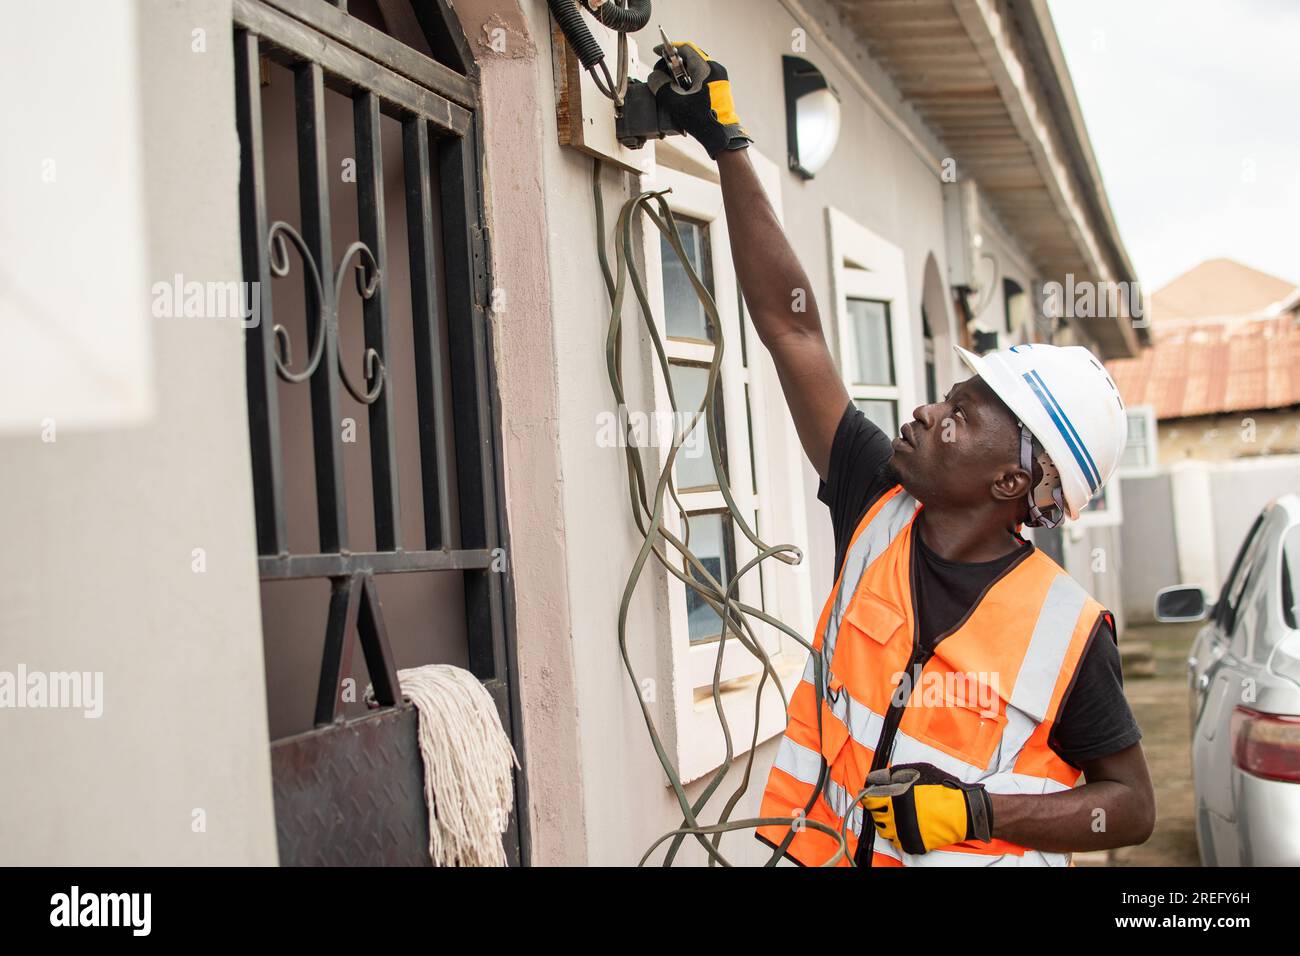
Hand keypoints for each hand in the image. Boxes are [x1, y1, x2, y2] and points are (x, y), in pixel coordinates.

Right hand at [648, 40, 752, 158]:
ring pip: (695, 68)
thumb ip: (661, 85)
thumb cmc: (702, 120)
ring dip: (680, 72)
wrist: (722, 137)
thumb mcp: (675, 102)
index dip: (669, 48)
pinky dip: (688, 79)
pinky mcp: (719, 88)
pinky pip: (701, 77)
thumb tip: (655, 76)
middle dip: (673, 62)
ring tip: (669, 83)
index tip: (657, 51)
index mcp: (707, 69)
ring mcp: (719, 79)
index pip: (686, 49)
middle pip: (691, 57)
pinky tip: (680, 91)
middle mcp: (716, 70)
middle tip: (661, 70)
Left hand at [861, 762, 993, 854]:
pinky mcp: (910, 843)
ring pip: (883, 829)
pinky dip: (896, 833)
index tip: (869, 793)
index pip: (869, 798)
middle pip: (875, 814)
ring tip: (894, 814)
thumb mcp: (917, 771)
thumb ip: (895, 774)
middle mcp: (894, 815)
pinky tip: (903, 825)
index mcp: (893, 797)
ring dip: (885, 821)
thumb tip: (879, 778)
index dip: (868, 794)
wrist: (962, 811)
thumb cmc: (941, 788)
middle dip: (877, 807)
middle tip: (883, 803)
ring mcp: (902, 831)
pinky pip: (896, 840)